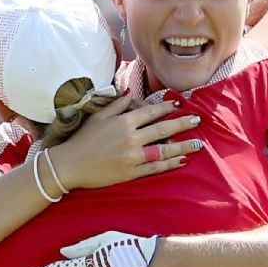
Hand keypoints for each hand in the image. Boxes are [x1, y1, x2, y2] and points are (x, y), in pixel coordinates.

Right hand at [50, 97, 202, 190]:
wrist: (69, 165)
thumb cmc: (82, 140)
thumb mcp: (98, 117)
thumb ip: (117, 105)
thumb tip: (130, 94)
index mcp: (123, 121)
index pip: (151, 112)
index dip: (167, 107)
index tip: (179, 104)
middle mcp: (131, 137)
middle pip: (163, 129)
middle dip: (183, 124)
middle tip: (198, 120)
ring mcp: (132, 156)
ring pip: (163, 149)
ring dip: (183, 146)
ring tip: (198, 144)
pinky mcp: (131, 172)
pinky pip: (155, 167)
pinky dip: (170, 164)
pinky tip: (182, 160)